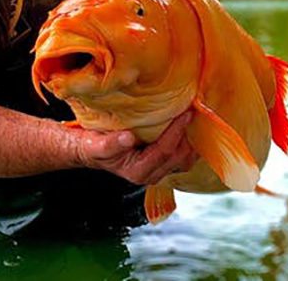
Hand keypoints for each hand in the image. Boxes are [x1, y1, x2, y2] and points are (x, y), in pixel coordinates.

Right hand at [73, 111, 199, 185]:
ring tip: (196, 120)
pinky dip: (189, 142)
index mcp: (138, 172)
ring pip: (184, 160)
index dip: (176, 132)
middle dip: (188, 136)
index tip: (185, 114)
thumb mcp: (96, 145)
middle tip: (194, 113)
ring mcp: (158, 171)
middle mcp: (151, 175)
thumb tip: (128, 137)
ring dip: (192, 141)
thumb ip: (111, 144)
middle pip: (179, 158)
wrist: (91, 151)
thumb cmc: (94, 147)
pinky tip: (190, 127)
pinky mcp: (162, 164)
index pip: (164, 151)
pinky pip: (182, 157)